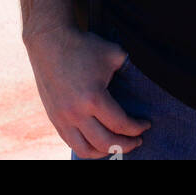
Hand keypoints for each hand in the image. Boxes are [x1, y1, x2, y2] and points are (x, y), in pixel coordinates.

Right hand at [24, 25, 150, 158]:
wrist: (49, 42)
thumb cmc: (84, 46)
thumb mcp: (114, 54)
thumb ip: (131, 69)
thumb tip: (146, 79)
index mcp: (93, 98)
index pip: (120, 124)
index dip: (136, 128)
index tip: (146, 125)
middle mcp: (76, 113)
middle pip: (105, 143)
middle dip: (125, 145)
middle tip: (137, 141)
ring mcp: (62, 118)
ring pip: (85, 150)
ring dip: (105, 153)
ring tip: (118, 146)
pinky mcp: (54, 118)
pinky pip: (71, 143)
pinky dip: (87, 148)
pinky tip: (99, 142)